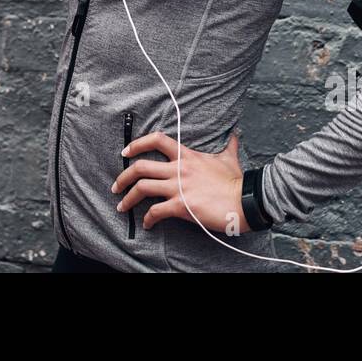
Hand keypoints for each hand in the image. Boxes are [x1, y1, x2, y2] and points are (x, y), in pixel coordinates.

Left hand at [111, 130, 250, 234]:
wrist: (245, 200)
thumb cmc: (237, 181)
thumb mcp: (229, 159)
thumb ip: (228, 146)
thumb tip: (234, 136)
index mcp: (187, 156)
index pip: (157, 140)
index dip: (137, 144)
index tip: (126, 152)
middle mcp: (179, 169)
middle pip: (141, 167)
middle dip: (123, 176)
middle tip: (116, 185)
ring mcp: (178, 187)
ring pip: (142, 188)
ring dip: (128, 198)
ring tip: (122, 206)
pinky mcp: (181, 206)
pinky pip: (156, 211)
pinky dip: (147, 218)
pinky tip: (146, 224)